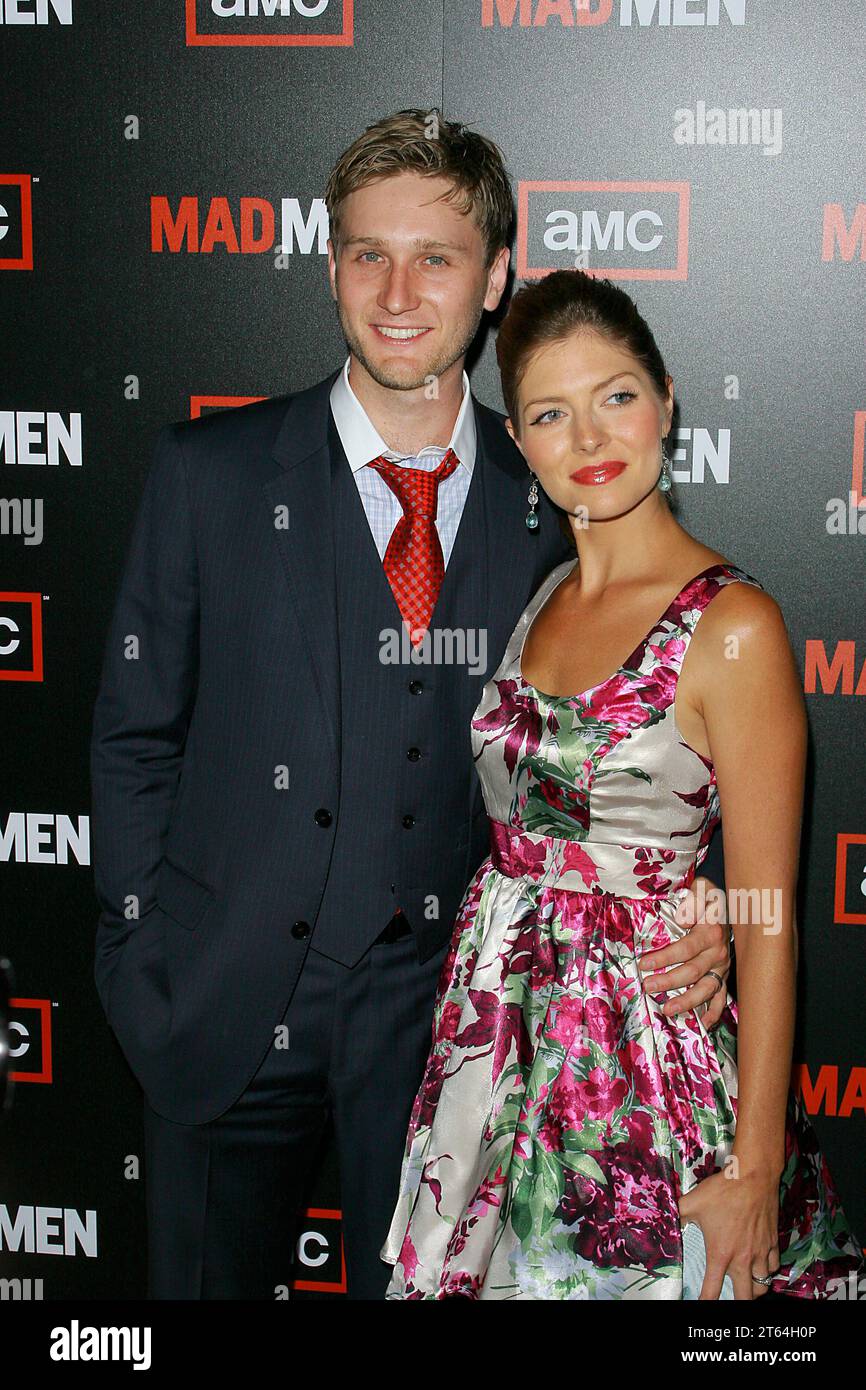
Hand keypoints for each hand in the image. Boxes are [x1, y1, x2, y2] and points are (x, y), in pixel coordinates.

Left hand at [639, 876, 730, 1026]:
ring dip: (687, 1001)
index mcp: (711, 932)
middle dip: (669, 981)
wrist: (730, 904)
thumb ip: (693, 898)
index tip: (643, 964)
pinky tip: (704, 1024)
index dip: (664, 957)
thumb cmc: (709, 897)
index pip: (685, 948)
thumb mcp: (702, 888)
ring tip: (667, 1009)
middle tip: (648, 987)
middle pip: (692, 972)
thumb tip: (683, 916)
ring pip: (706, 989)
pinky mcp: (724, 975)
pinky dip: (715, 1012)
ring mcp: (722, 967)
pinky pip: (721, 997)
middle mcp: (718, 953)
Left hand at [678, 1166, 781, 1299]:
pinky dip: (768, 1270)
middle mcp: (742, 1258)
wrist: (753, 1176)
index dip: (706, 1301)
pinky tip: (762, 1265)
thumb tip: (664, 1217)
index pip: (712, 1289)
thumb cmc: (722, 1190)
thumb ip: (677, 1214)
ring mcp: (761, 1252)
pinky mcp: (773, 1242)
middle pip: (745, 1297)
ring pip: (762, 1284)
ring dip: (754, 1288)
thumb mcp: (693, 1202)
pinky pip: (774, 1266)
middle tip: (730, 1299)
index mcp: (720, 1253)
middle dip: (737, 1302)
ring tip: (747, 1285)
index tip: (701, 1304)